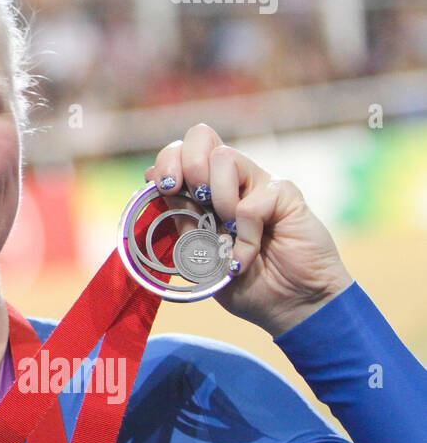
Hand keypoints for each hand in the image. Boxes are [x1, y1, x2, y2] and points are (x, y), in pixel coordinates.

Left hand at [145, 123, 353, 337]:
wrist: (289, 306)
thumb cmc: (246, 283)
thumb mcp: (199, 256)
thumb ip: (180, 220)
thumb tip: (152, 177)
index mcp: (205, 190)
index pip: (179, 151)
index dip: (166, 161)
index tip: (164, 187)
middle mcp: (231, 180)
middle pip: (200, 135)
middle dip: (186, 164)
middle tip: (195, 200)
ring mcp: (258, 183)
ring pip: (224, 157)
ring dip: (218, 198)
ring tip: (227, 232)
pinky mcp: (284, 194)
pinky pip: (252, 200)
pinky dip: (244, 234)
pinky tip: (247, 255)